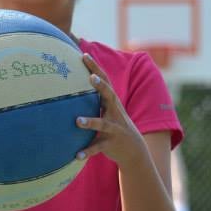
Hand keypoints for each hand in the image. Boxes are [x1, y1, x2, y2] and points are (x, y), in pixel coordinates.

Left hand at [74, 53, 145, 167]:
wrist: (133, 150)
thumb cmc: (114, 125)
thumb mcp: (108, 109)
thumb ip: (95, 97)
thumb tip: (76, 81)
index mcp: (111, 102)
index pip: (104, 81)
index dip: (95, 67)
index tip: (84, 55)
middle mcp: (114, 112)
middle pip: (109, 96)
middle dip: (101, 87)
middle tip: (90, 78)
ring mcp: (113, 128)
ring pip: (103, 124)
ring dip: (91, 122)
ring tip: (77, 121)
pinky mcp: (110, 144)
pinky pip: (98, 148)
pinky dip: (87, 151)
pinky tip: (76, 155)